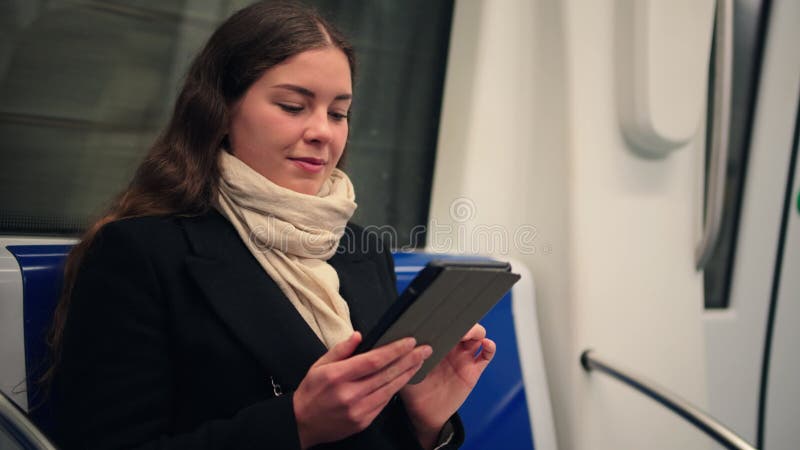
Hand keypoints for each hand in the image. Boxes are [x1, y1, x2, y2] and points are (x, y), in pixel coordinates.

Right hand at [293, 332, 432, 448]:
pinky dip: (396, 389)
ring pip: (390, 389)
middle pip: (387, 374)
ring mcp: (358, 410)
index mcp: (338, 376)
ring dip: (407, 374)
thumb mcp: (318, 365)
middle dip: (409, 360)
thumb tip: (359, 335)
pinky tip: (404, 378)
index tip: (409, 341)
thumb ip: (340, 350)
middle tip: (425, 350)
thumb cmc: (311, 392)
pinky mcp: (363, 422)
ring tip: (420, 362)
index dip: (394, 350)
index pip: (373, 360)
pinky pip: (384, 402)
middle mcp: (350, 394)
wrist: (302, 424)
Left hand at [400, 324, 494, 448]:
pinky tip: (486, 344)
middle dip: (463, 322)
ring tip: (470, 336)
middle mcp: (450, 347)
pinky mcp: (473, 370)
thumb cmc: (412, 389)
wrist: (424, 412)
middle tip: (458, 328)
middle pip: (463, 326)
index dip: (447, 319)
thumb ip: (407, 356)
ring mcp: (463, 357)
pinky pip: (486, 355)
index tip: (445, 319)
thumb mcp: (406, 369)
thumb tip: (406, 342)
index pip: (445, 324)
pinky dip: (490, 347)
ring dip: (477, 331)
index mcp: (435, 343)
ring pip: (477, 336)